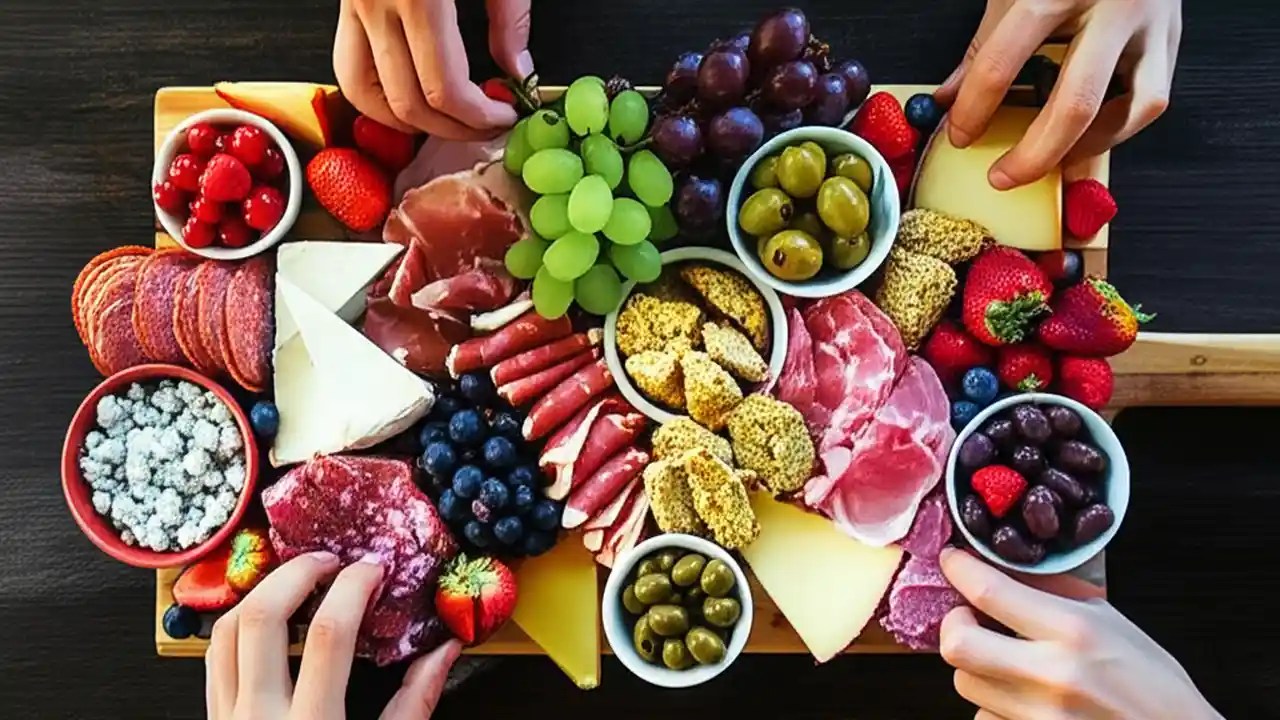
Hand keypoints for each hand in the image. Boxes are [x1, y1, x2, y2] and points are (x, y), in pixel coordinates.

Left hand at [206, 552, 462, 718]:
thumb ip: (415, 703)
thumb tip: (445, 650)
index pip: (326, 635)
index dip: (352, 588)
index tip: (373, 570)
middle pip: (261, 617)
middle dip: (297, 573)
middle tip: (332, 561)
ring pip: (226, 631)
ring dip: (263, 592)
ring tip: (300, 580)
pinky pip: (215, 657)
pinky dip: (241, 623)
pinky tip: (271, 617)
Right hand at [333, 0, 532, 138]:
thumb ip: (510, 18)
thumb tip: (518, 72)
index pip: (445, 89)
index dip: (479, 116)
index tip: (504, 116)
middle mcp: (374, 3)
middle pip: (406, 104)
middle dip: (451, 129)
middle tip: (484, 127)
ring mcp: (351, 6)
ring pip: (363, 96)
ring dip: (404, 122)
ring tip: (444, 120)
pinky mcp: (344, 4)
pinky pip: (348, 67)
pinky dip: (376, 94)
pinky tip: (408, 93)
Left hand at [935, 0, 1180, 188]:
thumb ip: (984, 45)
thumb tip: (950, 100)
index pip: (1004, 60)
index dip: (974, 107)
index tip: (959, 134)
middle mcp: (1113, 7)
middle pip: (1076, 102)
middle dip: (1035, 154)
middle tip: (1003, 176)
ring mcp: (1152, 25)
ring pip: (1131, 109)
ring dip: (1087, 148)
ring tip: (1050, 163)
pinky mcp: (1172, 38)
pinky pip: (1150, 99)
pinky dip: (1116, 127)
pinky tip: (1086, 137)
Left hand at [938, 548, 1221, 719]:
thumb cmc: (1153, 685)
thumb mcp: (1112, 622)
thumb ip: (1055, 594)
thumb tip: (1004, 567)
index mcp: (1074, 633)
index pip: (989, 591)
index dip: (959, 569)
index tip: (953, 561)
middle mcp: (1051, 676)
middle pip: (957, 645)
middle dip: (955, 625)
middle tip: (969, 617)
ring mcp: (1039, 717)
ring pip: (967, 684)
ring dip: (977, 667)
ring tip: (1006, 661)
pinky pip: (986, 718)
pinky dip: (995, 706)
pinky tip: (1024, 698)